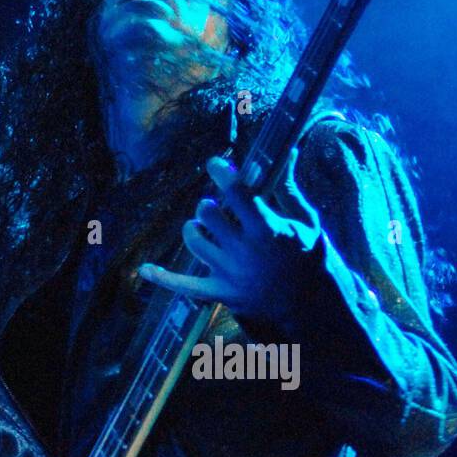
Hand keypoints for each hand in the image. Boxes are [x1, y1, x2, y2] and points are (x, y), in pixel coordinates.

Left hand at [137, 149, 322, 323]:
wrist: (311, 306)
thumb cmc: (310, 259)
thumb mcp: (307, 223)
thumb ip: (290, 190)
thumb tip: (289, 151)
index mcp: (268, 230)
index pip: (237, 194)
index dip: (222, 173)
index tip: (216, 164)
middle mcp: (245, 251)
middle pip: (208, 214)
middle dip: (209, 205)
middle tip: (218, 209)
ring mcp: (230, 273)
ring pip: (194, 241)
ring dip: (196, 229)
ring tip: (206, 229)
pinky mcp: (221, 292)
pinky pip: (185, 286)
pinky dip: (164, 278)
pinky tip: (145, 270)